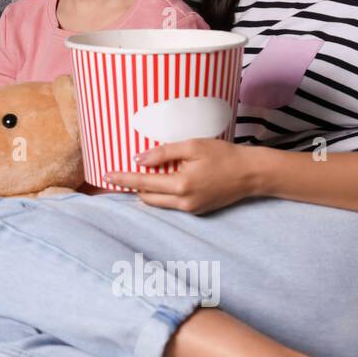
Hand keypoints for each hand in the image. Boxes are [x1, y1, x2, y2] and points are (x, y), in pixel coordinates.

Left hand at [104, 139, 257, 214]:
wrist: (252, 173)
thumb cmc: (224, 155)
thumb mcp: (193, 145)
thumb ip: (163, 153)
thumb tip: (138, 159)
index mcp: (181, 185)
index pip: (143, 184)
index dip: (122, 179)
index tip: (105, 176)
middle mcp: (184, 202)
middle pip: (146, 197)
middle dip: (133, 186)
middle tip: (122, 173)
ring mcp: (191, 209)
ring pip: (158, 202)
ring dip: (148, 190)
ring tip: (143, 174)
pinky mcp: (197, 210)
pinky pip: (171, 203)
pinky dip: (163, 193)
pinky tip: (164, 179)